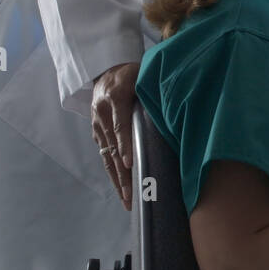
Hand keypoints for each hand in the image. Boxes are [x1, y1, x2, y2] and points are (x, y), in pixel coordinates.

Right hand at [91, 61, 139, 210]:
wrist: (103, 70)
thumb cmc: (129, 72)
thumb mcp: (140, 73)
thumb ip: (151, 86)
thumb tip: (171, 101)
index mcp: (114, 99)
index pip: (120, 126)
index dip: (125, 146)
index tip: (131, 164)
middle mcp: (102, 115)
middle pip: (113, 148)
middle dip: (122, 174)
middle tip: (131, 194)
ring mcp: (97, 126)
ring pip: (107, 157)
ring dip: (117, 179)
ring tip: (127, 199)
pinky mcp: (97, 133)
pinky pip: (105, 156)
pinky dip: (113, 173)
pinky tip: (122, 188)